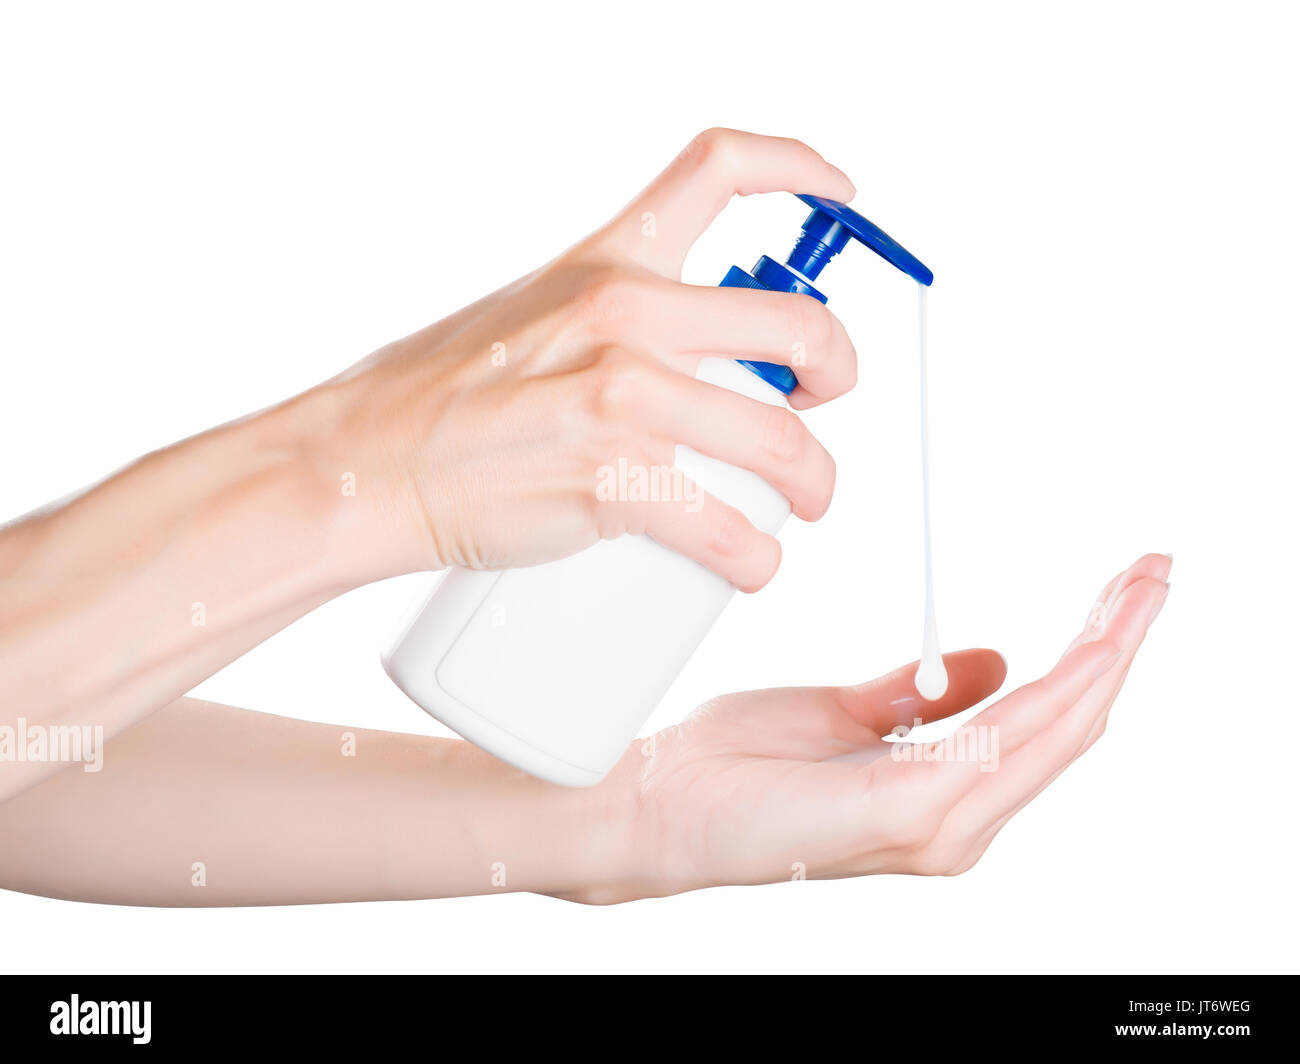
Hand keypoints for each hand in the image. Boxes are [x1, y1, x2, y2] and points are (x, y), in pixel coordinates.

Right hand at [318, 129, 857, 589]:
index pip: (718, 166)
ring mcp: (623, 399)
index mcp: (606, 260)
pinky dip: (758, 559)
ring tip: (806, 506)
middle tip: (827, 404)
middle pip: (797, 325)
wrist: (361, 466)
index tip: (840, 190)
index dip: (801, 167)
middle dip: (840, 370)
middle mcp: (625, 313)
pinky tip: (752, 565)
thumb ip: (603, 320)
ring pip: (784, 443)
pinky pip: (732, 530)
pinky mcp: (614, 484)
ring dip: (818, 485)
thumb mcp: (528, 314)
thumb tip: (681, 358)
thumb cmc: (434, 398)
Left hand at [580, 553, 1169, 901]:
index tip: (1123, 590)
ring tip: (1138, 590)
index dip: (1090, 654)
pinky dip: (1051, 692)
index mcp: (940, 793)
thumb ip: (916, 697)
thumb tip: (988, 661)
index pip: (1040, 719)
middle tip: (1154, 574)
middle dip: (1116, 644)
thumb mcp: (842, 711)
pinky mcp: (905, 814)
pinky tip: (1083, 647)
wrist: (658, 799)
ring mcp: (936, 824)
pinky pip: (1000, 744)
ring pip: (1053, 732)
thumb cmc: (735, 764)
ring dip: (1103, 656)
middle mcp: (954, 820)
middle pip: (1067, 726)